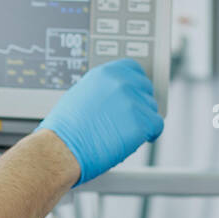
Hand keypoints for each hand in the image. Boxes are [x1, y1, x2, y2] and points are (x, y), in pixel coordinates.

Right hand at [39, 60, 162, 184]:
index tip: (136, 94)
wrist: (61, 148)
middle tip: (132, 118)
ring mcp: (132, 101)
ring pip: (151, 107)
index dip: (135, 84)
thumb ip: (101, 91)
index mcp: (105, 73)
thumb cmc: (64, 130)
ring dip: (144, 119)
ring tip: (128, 132)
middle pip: (145, 88)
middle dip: (140, 102)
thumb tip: (113, 98)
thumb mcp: (80, 96)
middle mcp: (120, 82)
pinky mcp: (141, 122)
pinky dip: (151, 133)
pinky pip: (157, 125)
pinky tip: (140, 139)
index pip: (133, 68)